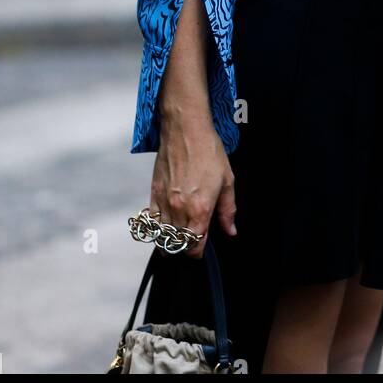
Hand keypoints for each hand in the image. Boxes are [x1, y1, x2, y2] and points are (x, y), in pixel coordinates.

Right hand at [150, 119, 236, 259]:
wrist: (186, 130)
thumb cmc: (209, 152)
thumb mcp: (227, 181)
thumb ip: (228, 210)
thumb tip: (230, 231)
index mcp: (200, 209)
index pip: (194, 246)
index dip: (198, 252)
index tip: (201, 248)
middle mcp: (180, 209)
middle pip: (177, 243)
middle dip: (184, 247)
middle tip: (190, 243)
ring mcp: (164, 202)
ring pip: (162, 235)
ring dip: (169, 240)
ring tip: (175, 239)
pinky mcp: (154, 192)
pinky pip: (151, 220)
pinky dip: (156, 228)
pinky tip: (162, 227)